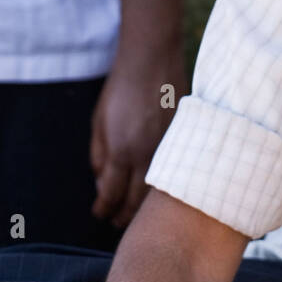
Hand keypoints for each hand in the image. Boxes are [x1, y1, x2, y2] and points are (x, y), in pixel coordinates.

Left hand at [90, 47, 186, 228]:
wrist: (153, 58)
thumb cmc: (121, 87)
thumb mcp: (99, 120)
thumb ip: (99, 154)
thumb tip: (101, 183)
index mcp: (121, 150)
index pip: (111, 194)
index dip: (103, 209)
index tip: (98, 215)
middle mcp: (146, 156)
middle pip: (134, 202)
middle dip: (122, 217)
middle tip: (114, 224)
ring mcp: (168, 152)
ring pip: (156, 196)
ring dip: (142, 210)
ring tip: (134, 217)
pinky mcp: (183, 146)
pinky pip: (172, 178)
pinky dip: (161, 192)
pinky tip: (154, 197)